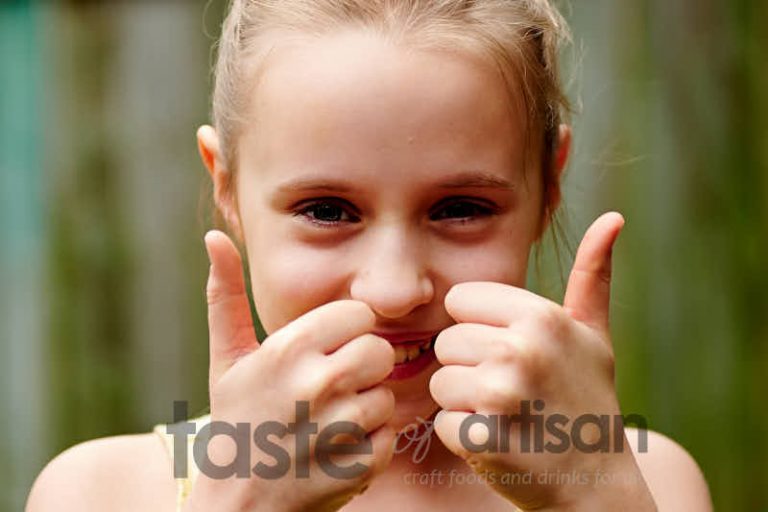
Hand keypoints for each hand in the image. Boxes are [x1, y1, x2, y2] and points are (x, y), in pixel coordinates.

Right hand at [185, 230, 395, 511]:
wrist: (235, 505)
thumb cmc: (235, 423)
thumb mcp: (227, 359)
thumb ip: (226, 296)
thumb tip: (213, 237)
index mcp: (288, 349)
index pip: (358, 314)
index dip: (348, 332)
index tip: (329, 350)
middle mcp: (316, 384)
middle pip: (381, 350)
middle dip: (364, 366)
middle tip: (337, 384)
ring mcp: (338, 429)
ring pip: (388, 395)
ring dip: (368, 408)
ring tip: (334, 419)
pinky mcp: (356, 467)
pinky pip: (391, 437)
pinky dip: (372, 444)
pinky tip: (341, 447)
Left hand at [429, 212, 656, 510]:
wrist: (596, 482)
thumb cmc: (587, 399)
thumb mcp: (594, 335)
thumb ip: (592, 276)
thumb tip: (613, 218)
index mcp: (541, 316)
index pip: (461, 301)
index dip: (479, 328)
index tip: (509, 352)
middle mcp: (520, 349)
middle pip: (446, 341)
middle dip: (470, 367)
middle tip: (511, 391)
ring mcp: (501, 395)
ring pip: (439, 382)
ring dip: (464, 403)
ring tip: (505, 415)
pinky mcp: (482, 438)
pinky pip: (442, 423)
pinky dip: (464, 438)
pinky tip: (499, 441)